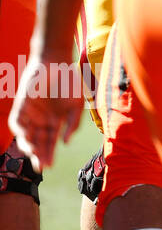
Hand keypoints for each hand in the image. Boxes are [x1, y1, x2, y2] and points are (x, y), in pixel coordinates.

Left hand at [8, 54, 82, 171]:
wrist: (57, 62)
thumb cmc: (69, 82)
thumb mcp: (76, 106)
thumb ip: (73, 124)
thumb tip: (65, 142)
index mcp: (55, 121)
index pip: (50, 142)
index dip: (48, 154)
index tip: (48, 167)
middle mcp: (41, 119)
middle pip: (37, 141)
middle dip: (38, 154)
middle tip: (40, 166)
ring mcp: (31, 113)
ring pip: (26, 134)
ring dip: (28, 145)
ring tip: (33, 154)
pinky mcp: (21, 105)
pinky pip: (17, 121)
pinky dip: (20, 129)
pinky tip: (25, 136)